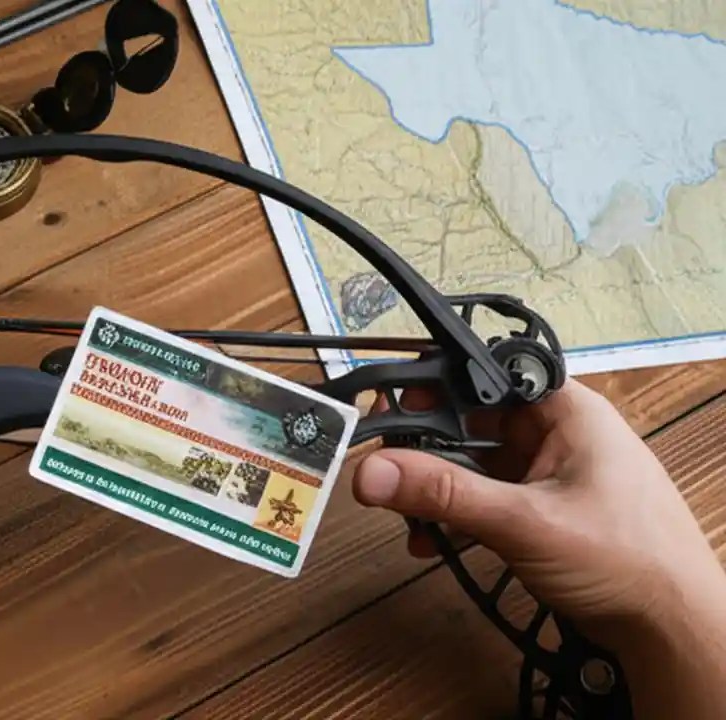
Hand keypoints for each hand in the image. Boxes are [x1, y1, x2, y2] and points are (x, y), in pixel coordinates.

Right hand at [351, 379, 725, 716]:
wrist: (672, 629)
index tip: (388, 407)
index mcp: (566, 411)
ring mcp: (551, 474)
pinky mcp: (544, 510)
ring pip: (476, 464)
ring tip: (406, 514)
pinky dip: (456, 516)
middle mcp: (558, 434)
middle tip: (385, 467)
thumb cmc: (631, 561)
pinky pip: (486, 498)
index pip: (486, 375)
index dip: (435, 386)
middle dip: (427, 448)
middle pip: (473, 422)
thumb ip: (442, 494)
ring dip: (438, 490)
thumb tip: (373, 471)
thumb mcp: (522, 521)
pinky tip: (432, 541)